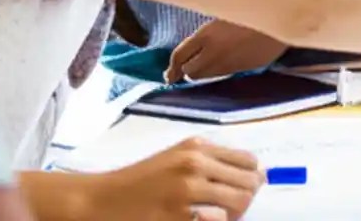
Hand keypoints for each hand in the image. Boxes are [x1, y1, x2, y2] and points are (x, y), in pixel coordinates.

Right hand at [86, 137, 263, 220]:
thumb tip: (257, 174)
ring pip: (238, 205)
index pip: (249, 162)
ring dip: (234, 215)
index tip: (243, 188)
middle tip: (231, 209)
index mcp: (197, 148)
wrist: (103, 200)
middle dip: (246, 199)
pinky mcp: (179, 218)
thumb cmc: (142, 180)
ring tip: (215, 216)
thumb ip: (212, 161)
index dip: (252, 177)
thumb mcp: (176, 158)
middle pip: (249, 185)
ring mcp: (187, 193)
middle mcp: (195, 165)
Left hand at [166, 20, 286, 82]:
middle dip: (187, 70)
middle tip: (187, 68)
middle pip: (190, 72)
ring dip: (204, 72)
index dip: (172, 67)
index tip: (169, 73)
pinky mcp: (248, 67)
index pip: (180, 56)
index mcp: (207, 34)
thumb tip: (196, 40)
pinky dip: (222, 70)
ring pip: (208, 77)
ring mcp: (232, 62)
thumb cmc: (252, 1)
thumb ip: (209, 27)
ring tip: (206, 65)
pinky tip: (227, 60)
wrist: (283, 11)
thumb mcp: (223, 8)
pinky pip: (228, 74)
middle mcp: (216, 52)